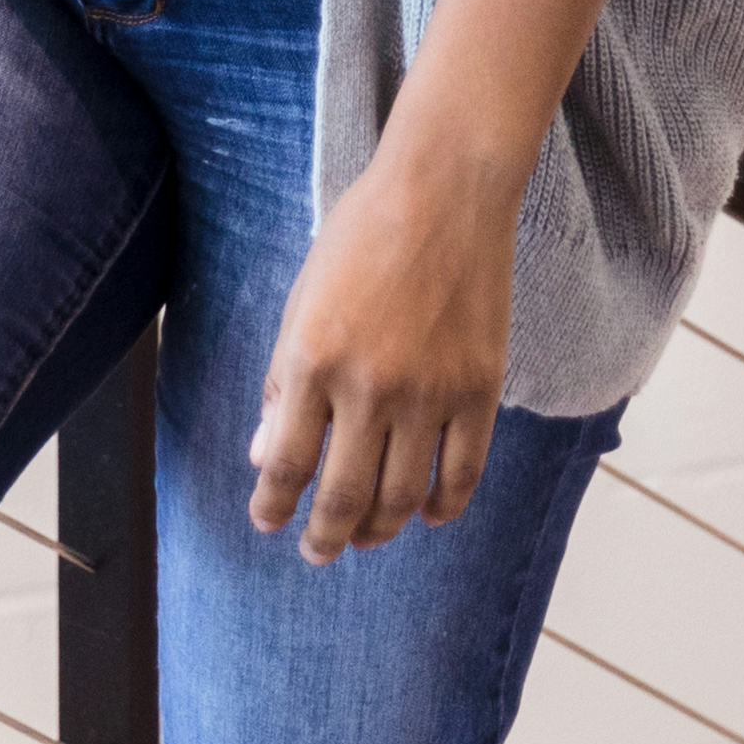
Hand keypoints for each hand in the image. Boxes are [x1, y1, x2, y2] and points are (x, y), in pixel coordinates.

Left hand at [246, 131, 525, 561]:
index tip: (268, 523)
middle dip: (324, 538)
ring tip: (365, 539)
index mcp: (313, 359)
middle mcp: (369, 386)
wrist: (446, 190)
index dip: (273, 505)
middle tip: (317, 553)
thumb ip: (283, 380)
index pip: (284, 463)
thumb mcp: (302, 300)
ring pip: (401, 497)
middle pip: (344, 497)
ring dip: (378, 531)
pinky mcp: (480, 389)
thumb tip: (264, 454)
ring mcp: (430, 392)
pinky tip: (424, 514)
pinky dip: (441, 507)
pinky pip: (461, 474)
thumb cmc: (362, 235)